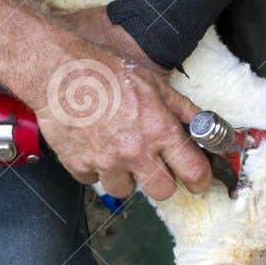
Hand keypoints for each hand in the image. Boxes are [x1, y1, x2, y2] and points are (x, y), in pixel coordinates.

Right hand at [24, 29, 212, 202]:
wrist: (59, 71)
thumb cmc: (106, 71)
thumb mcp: (153, 82)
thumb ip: (182, 108)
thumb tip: (206, 125)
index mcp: (158, 130)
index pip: (193, 172)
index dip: (200, 180)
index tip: (198, 181)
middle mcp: (135, 151)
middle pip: (162, 192)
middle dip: (161, 181)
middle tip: (154, 166)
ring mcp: (106, 162)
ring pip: (125, 191)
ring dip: (125, 177)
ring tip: (117, 152)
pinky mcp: (79, 166)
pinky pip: (93, 181)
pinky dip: (95, 169)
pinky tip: (94, 147)